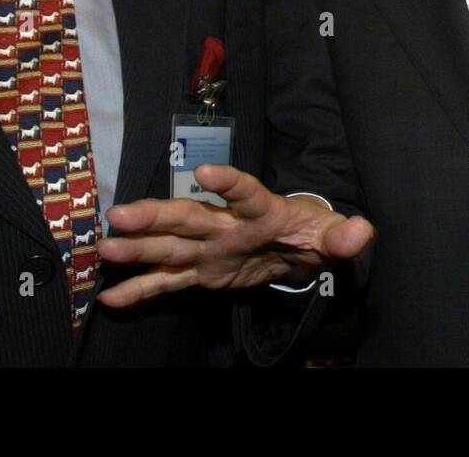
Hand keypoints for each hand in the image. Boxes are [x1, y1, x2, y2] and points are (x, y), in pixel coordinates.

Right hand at [94, 164, 373, 307]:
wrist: (295, 246)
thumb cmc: (310, 232)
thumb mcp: (332, 235)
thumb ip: (344, 236)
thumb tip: (362, 231)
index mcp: (261, 212)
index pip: (245, 193)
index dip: (228, 182)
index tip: (205, 173)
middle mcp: (226, 226)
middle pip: (189, 217)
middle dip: (156, 216)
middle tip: (121, 214)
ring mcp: (209, 249)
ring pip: (169, 246)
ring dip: (138, 248)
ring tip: (106, 248)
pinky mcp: (200, 273)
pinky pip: (168, 282)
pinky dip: (140, 289)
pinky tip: (110, 294)